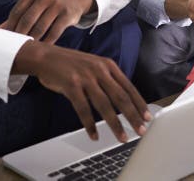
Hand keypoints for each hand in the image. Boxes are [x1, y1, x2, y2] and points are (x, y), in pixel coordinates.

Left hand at [0, 0, 94, 43]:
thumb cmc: (48, 5)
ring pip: (40, 27)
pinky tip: (42, 49)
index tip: (6, 40)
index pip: (17, 11)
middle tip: (15, 48)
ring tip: (27, 50)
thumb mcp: (34, 5)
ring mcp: (57, 4)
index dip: (10, 27)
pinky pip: (54, 32)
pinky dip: (47, 42)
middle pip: (27, 19)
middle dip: (20, 35)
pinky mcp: (67, 14)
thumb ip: (18, 16)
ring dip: (32, 40)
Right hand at [13, 41, 151, 142]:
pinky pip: (83, 108)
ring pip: (104, 105)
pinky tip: (94, 135)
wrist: (46, 56)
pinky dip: (90, 124)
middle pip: (120, 97)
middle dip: (133, 116)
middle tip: (141, 131)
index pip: (128, 87)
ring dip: (114, 124)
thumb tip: (124, 100)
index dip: (139, 103)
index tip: (147, 117)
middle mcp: (99, 71)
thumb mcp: (94, 66)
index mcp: (108, 66)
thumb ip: (108, 79)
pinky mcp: (71, 85)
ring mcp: (85, 78)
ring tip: (122, 137)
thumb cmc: (71, 64)